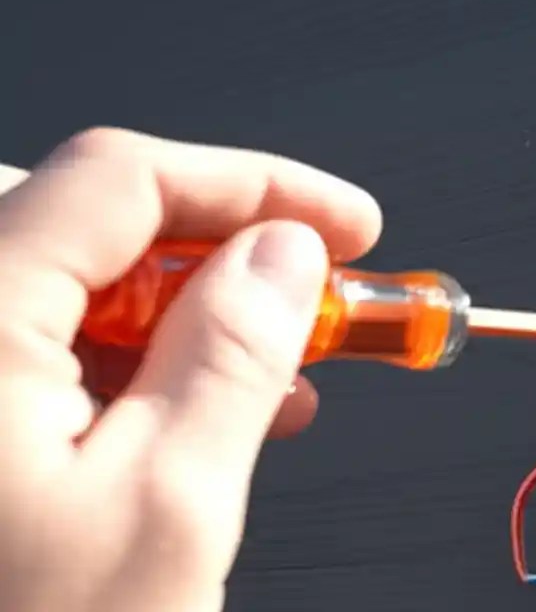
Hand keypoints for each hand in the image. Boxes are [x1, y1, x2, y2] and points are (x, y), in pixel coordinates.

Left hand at [0, 128, 380, 611]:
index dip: (253, 184)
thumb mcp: (170, 510)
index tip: (345, 224)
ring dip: (184, 317)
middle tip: (318, 298)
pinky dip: (132, 368)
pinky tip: (203, 417)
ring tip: (281, 380)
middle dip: (219, 251)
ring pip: (67, 288)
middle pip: (87, 223)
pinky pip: (37, 352)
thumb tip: (286, 251)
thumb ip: (235, 355)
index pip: (120, 178)